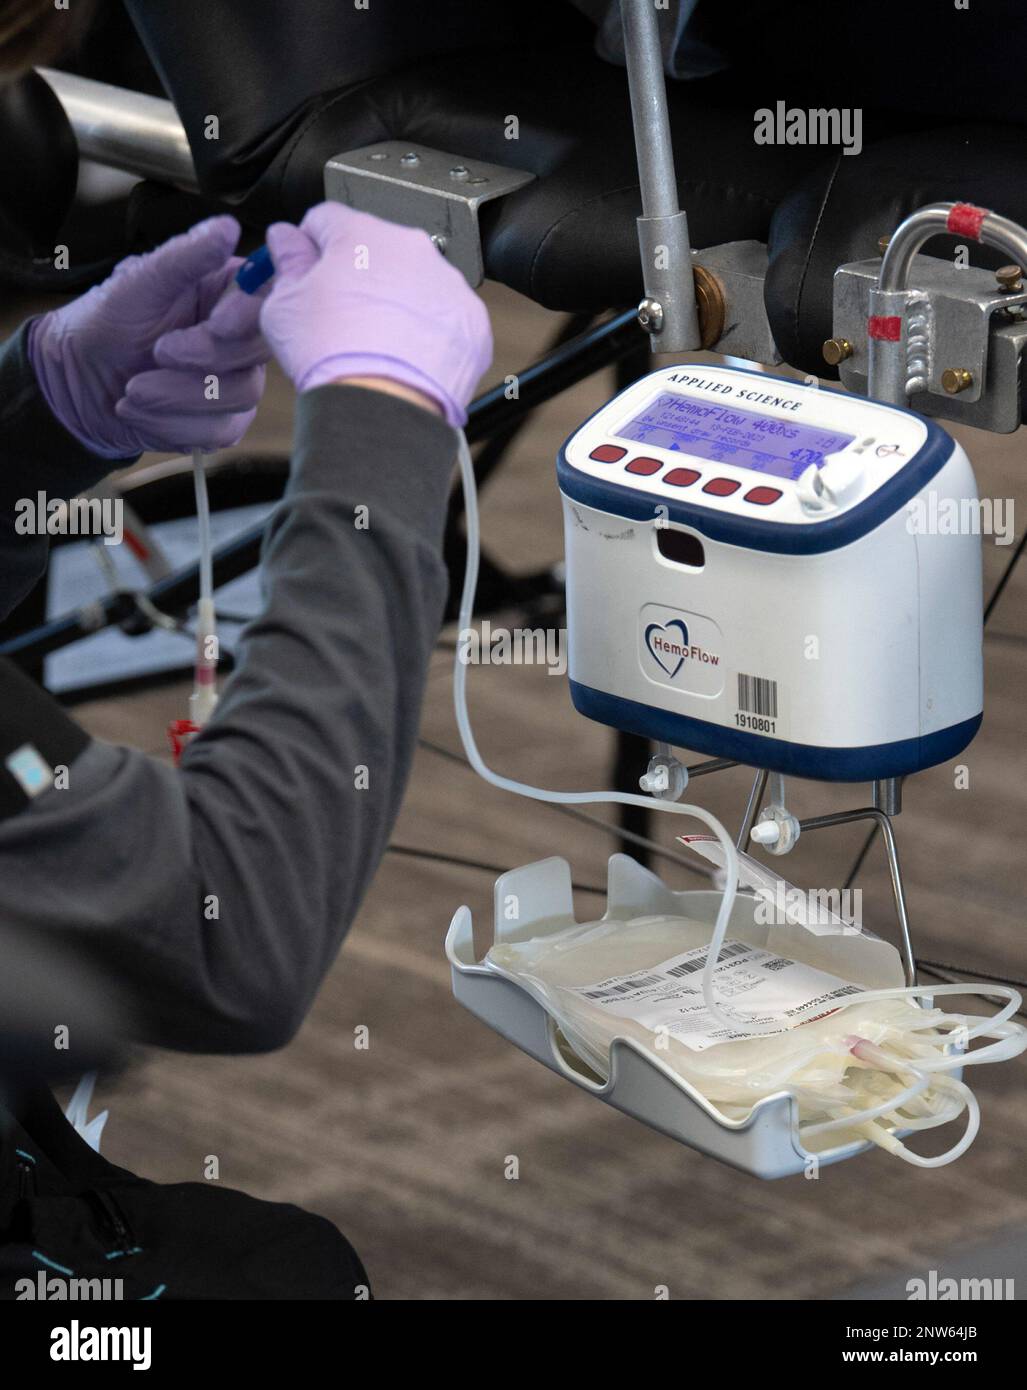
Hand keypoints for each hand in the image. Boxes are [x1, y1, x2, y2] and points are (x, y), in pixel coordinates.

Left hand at [29, 215, 269, 459]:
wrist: (76, 382)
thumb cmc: (104, 323)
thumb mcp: (138, 283)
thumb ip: (184, 257)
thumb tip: (227, 227)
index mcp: (226, 293)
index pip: (267, 299)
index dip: (248, 316)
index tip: (215, 325)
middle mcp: (239, 337)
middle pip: (257, 351)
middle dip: (203, 359)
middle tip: (156, 352)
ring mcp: (236, 382)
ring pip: (239, 396)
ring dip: (177, 397)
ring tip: (133, 390)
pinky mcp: (223, 422)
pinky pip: (218, 431)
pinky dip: (171, 425)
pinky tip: (140, 411)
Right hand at [260, 202, 492, 427]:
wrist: (382, 408)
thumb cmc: (334, 357)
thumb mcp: (285, 305)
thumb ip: (287, 261)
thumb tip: (287, 239)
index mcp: (362, 233)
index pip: (327, 218)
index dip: (311, 246)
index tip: (308, 271)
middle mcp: (412, 249)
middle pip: (378, 250)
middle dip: (360, 275)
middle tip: (343, 318)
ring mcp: (448, 285)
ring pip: (417, 283)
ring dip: (398, 304)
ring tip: (377, 343)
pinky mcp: (472, 321)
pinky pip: (446, 319)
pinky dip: (429, 334)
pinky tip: (407, 358)